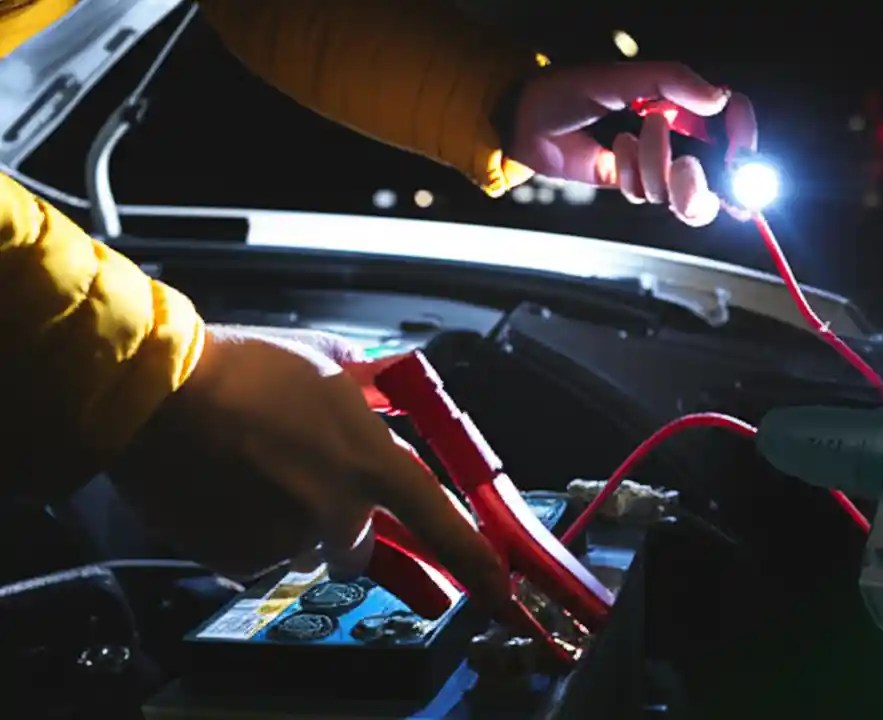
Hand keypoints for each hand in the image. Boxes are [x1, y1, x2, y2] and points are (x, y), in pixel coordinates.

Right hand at [108, 325, 507, 607]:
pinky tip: (227, 488)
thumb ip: (367, 387)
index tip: (499, 589)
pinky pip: (258, 556)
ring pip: (303, 547)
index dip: (473, 560)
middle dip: (339, 520)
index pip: (438, 521)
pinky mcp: (239, 561)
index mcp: (368, 462)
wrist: (155, 395)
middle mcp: (335, 510)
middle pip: (358, 542)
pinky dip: (248, 532)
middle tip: (304, 479)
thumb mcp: (324, 360)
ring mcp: (286, 540)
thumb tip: (384, 388)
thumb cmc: (241, 369)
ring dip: (289, 522)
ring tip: (251, 471)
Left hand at [507, 61, 757, 226]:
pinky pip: (647, 196)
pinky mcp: (632, 184)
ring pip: (682, 193)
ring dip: (656, 171)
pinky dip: (631, 177)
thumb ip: (673, 81)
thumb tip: (720, 97)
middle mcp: (677, 135)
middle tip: (683, 166)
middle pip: (717, 176)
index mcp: (683, 104)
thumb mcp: (623, 77)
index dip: (742, 141)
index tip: (736, 154)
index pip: (732, 123)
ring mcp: (655, 164)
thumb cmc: (570, 89)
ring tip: (631, 139)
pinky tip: (613, 152)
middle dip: (702, 180)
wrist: (526, 120)